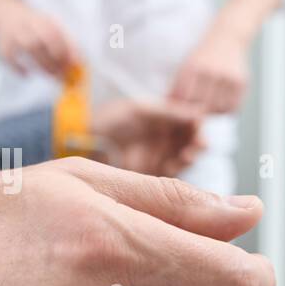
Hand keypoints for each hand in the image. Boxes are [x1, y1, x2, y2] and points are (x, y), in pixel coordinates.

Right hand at [0, 0, 79, 76]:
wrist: (4, 11)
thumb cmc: (33, 23)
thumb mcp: (49, 25)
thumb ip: (64, 41)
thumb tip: (78, 61)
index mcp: (42, 19)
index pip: (54, 33)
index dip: (64, 49)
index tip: (72, 64)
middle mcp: (27, 23)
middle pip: (44, 40)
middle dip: (55, 60)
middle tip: (63, 75)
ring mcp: (13, 33)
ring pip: (29, 46)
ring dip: (42, 63)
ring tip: (51, 75)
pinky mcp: (2, 45)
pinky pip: (9, 57)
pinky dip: (18, 68)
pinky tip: (27, 74)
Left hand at [89, 99, 207, 175]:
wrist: (84, 142)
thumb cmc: (110, 119)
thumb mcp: (140, 111)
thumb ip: (169, 112)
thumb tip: (200, 112)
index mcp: (164, 118)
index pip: (190, 121)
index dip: (197, 124)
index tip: (199, 126)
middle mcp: (165, 137)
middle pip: (191, 141)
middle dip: (197, 143)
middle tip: (198, 145)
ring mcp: (159, 156)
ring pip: (184, 158)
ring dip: (189, 157)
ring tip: (187, 156)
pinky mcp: (152, 173)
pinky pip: (171, 174)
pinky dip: (176, 171)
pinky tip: (173, 167)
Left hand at [170, 28, 251, 113]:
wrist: (227, 38)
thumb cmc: (201, 57)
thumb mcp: (186, 66)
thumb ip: (176, 86)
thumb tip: (169, 106)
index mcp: (193, 66)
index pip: (184, 97)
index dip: (183, 107)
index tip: (183, 108)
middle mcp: (211, 70)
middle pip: (201, 104)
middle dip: (197, 110)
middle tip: (196, 111)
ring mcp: (227, 76)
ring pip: (217, 108)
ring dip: (212, 112)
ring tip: (209, 108)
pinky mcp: (241, 81)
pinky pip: (232, 107)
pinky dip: (225, 110)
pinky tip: (220, 106)